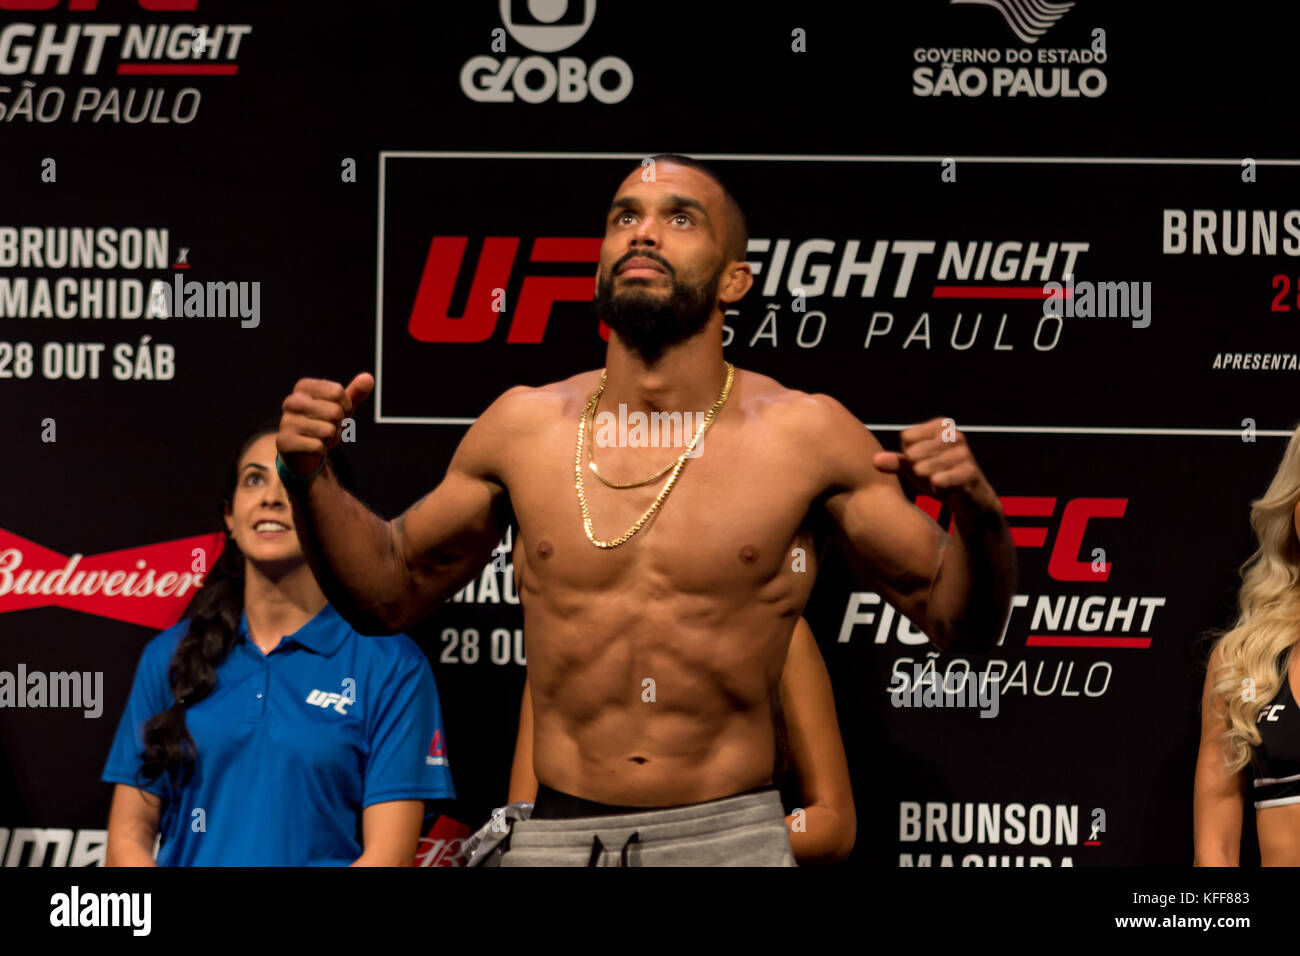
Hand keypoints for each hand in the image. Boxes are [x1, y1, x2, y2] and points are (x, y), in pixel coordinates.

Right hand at [277, 372, 373, 477]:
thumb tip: (368, 378)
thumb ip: (355, 393)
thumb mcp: (343, 408)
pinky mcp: (284, 442)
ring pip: (328, 431)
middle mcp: (291, 401)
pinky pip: (318, 447)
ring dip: (330, 439)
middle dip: (338, 424)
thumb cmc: (324, 424)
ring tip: (319, 438)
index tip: (335, 413)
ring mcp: (286, 422)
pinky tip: (311, 448)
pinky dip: (320, 450)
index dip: (345, 407)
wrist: (305, 452)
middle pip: (334, 412)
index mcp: (303, 387)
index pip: (338, 392)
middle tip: (327, 428)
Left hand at [872, 417, 992, 508]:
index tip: (924, 460)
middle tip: (932, 474)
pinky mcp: (970, 472)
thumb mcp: (915, 467)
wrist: (970, 499)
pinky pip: (938, 480)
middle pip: (913, 453)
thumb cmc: (939, 476)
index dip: (910, 455)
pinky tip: (946, 488)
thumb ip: (896, 462)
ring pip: (923, 468)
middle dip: (917, 469)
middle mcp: (955, 434)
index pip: (907, 437)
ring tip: (938, 480)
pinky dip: (936, 488)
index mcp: (941, 426)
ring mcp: (964, 453)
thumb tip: (875, 461)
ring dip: (927, 480)